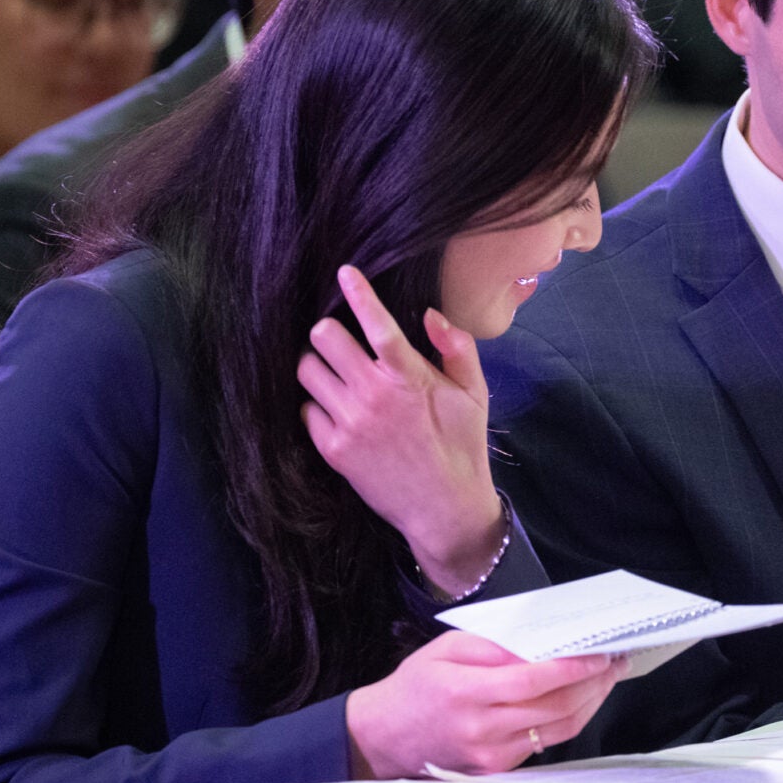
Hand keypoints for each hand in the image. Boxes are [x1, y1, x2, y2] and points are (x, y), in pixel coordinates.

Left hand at [298, 264, 500, 593]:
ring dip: (318, 364)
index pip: (376, 324)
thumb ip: (457, 347)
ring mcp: (349, 424)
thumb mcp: (474, 394)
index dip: (358, 292)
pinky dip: (317, 403)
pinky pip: (307, 409)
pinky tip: (336, 407)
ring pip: (307, 371)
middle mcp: (374, 396)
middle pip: (324, 338)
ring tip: (334, 371)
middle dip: (329, 331)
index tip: (345, 272)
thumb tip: (430, 315)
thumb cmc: (463, 446)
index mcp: (409, 377)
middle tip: (340, 339)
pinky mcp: (333, 450)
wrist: (444, 509)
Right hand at [346, 631, 624, 777]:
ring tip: (607, 678)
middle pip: (556, 707)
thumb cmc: (416, 684)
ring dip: (590, 702)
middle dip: (593, 683)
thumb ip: (494, 646)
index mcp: (467, 693)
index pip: (534, 680)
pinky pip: (544, 743)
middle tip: (616, 661)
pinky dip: (568, 719)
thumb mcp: (447, 649)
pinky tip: (580, 698)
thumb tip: (542, 644)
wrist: (385, 736)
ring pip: (559, 729)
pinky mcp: (497, 769)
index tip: (601, 653)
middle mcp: (483, 729)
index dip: (574, 667)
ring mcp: (492, 755)